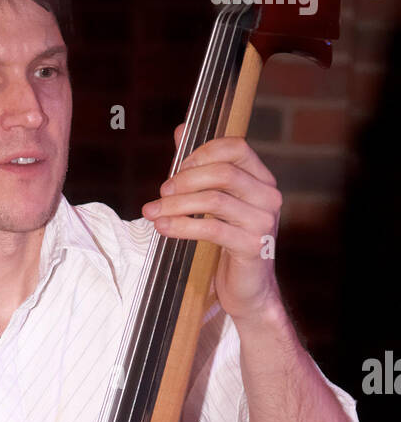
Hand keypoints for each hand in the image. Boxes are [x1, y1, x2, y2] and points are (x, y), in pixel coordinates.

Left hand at [141, 125, 283, 326]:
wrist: (248, 290)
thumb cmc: (229, 244)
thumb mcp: (215, 203)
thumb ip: (200, 167)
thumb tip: (181, 130)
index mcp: (262, 180)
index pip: (236, 148)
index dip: (202, 152)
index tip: (177, 167)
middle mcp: (268, 197)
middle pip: (223, 173)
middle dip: (184, 180)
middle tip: (161, 192)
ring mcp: (263, 222)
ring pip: (214, 200)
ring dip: (177, 204)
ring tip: (152, 211)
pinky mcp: (252, 246)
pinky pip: (211, 229)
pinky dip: (181, 226)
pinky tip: (163, 227)